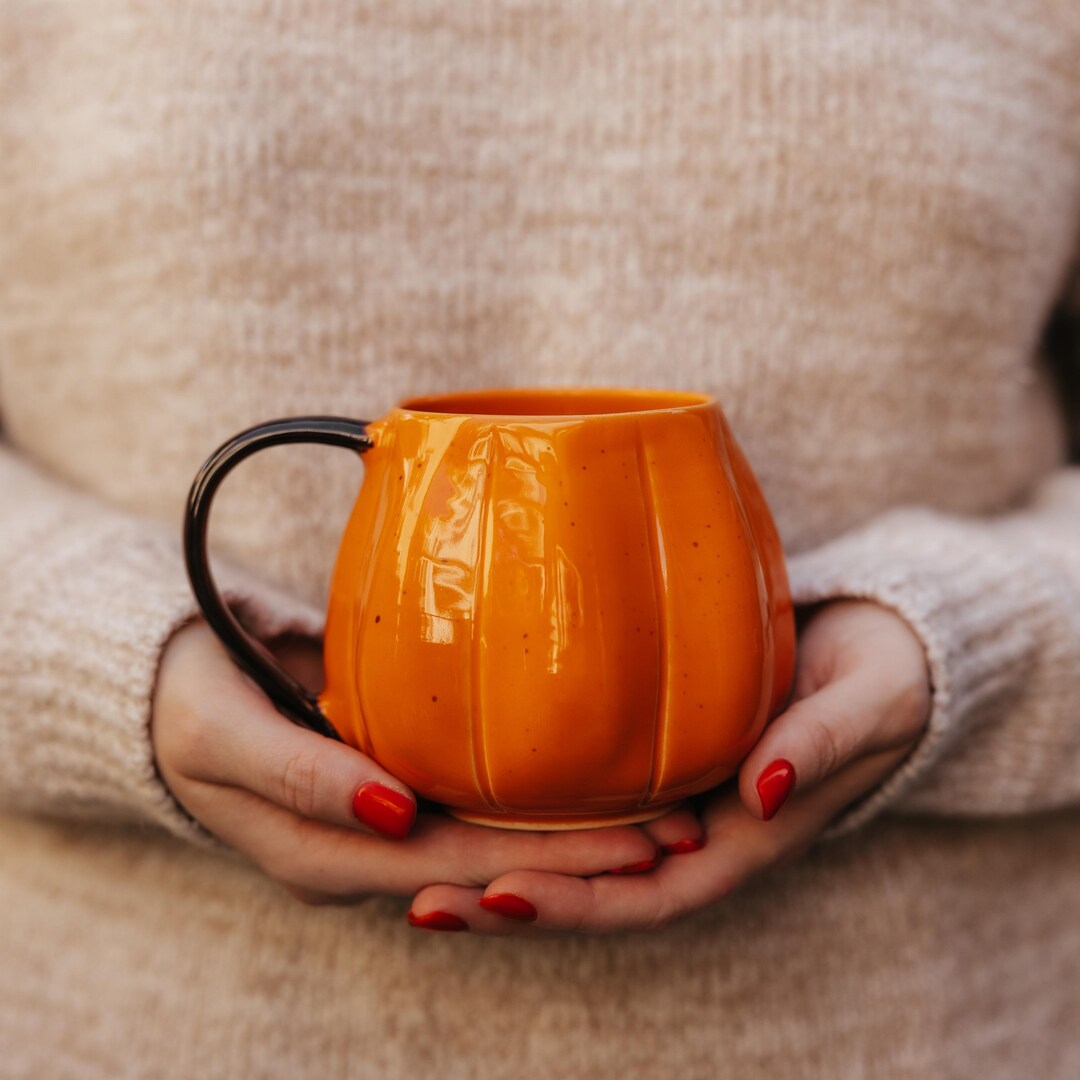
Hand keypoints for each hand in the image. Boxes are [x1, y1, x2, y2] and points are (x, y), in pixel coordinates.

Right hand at [151, 621, 657, 913]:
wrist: (169, 682)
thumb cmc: (187, 701)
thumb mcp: (223, 736)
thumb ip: (302, 776)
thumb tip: (395, 815)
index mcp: (329, 856)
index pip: (460, 867)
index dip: (550, 862)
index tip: (638, 849)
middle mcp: (369, 848)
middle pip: (493, 861)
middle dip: (587, 856)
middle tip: (682, 834)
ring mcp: (383, 817)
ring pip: (491, 834)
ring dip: (574, 830)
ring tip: (664, 817)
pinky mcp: (392, 779)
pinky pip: (472, 796)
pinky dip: (533, 793)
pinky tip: (591, 778)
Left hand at [407, 600, 931, 934]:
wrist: (879, 643)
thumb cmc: (881, 677)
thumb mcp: (865, 705)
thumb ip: (818, 745)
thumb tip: (759, 790)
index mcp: (741, 838)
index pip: (646, 894)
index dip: (574, 904)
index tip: (497, 894)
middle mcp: (694, 829)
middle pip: (592, 884)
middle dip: (509, 898)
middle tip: (417, 897)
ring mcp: (670, 794)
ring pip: (577, 841)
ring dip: (500, 855)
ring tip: (412, 854)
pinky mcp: (655, 751)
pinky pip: (584, 787)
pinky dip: (526, 797)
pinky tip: (462, 780)